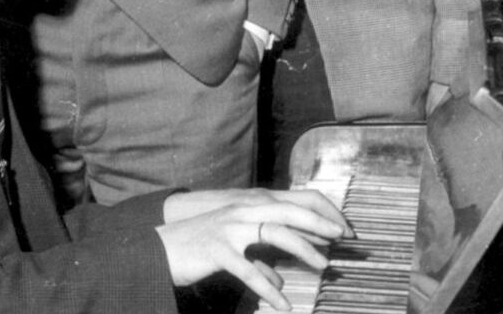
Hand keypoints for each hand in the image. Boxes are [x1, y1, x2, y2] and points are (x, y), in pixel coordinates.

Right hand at [156, 189, 348, 310]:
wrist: (158, 249)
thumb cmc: (198, 248)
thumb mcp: (232, 248)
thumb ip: (257, 260)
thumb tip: (278, 282)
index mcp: (249, 206)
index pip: (294, 199)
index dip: (321, 211)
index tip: (343, 227)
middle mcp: (242, 211)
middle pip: (291, 210)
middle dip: (321, 223)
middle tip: (344, 237)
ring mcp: (230, 228)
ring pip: (276, 234)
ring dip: (304, 249)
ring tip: (324, 266)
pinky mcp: (218, 250)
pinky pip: (250, 271)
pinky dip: (269, 290)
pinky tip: (283, 304)